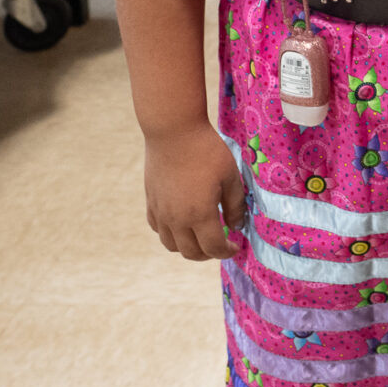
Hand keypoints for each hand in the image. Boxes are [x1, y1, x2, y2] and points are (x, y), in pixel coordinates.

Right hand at [143, 119, 246, 259]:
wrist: (173, 132)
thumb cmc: (206, 151)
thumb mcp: (230, 176)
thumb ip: (235, 205)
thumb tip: (237, 226)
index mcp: (199, 214)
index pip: (213, 248)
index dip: (227, 252)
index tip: (235, 247)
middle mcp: (176, 219)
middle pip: (191, 252)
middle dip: (209, 254)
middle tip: (221, 244)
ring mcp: (160, 212)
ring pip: (171, 245)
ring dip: (188, 247)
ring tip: (202, 237)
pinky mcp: (150, 202)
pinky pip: (158, 229)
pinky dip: (171, 234)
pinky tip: (182, 223)